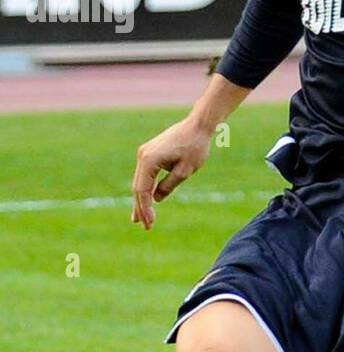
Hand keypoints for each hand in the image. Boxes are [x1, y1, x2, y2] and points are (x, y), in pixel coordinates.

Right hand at [131, 115, 213, 229]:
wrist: (198, 125)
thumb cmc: (195, 147)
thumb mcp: (185, 171)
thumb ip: (168, 186)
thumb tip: (156, 199)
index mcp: (149, 160)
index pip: (143, 191)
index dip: (146, 209)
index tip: (150, 224)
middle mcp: (143, 156)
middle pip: (138, 187)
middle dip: (141, 207)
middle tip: (144, 226)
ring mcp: (145, 153)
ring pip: (140, 181)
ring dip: (141, 199)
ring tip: (139, 218)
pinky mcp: (150, 152)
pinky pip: (145, 174)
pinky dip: (145, 188)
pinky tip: (146, 200)